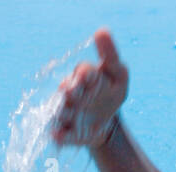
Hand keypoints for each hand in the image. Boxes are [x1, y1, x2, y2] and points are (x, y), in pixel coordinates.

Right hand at [52, 28, 129, 147]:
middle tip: (72, 90)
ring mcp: (68, 113)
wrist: (106, 120)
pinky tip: (57, 137)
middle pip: (68, 91)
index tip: (88, 72)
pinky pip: (60, 135)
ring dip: (62, 113)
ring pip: (61, 112)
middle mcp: (72, 93)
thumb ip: (111, 56)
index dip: (86, 74)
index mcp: (84, 78)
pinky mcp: (67, 133)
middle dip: (71, 91)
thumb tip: (102, 31)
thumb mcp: (118, 75)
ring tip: (65, 114)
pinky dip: (59, 136)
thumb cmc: (111, 91)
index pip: (84, 73)